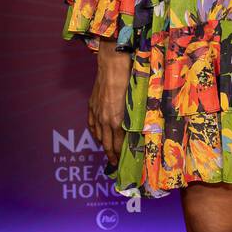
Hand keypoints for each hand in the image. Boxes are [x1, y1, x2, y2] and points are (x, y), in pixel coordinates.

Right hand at [88, 39, 131, 165]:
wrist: (112, 66)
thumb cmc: (128, 82)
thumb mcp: (135, 103)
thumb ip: (134, 118)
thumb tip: (139, 130)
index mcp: (117, 121)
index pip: (119, 144)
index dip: (121, 155)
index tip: (125, 162)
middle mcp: (105, 120)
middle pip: (108, 144)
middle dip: (112, 156)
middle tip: (116, 164)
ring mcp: (97, 114)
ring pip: (99, 136)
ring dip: (104, 147)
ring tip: (109, 153)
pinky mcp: (92, 106)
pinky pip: (92, 126)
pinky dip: (95, 134)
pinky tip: (99, 137)